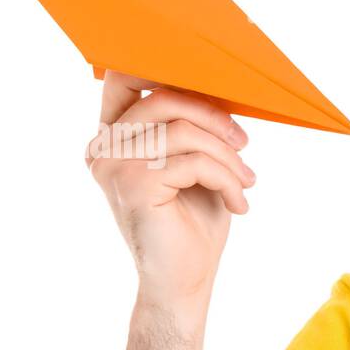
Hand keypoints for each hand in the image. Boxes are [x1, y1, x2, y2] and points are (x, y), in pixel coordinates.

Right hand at [85, 71, 255, 306]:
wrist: (183, 281)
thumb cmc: (191, 223)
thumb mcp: (194, 162)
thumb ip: (191, 124)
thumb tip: (218, 81)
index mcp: (113, 137)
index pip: (124, 77)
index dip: (164, 68)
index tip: (211, 85)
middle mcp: (103, 147)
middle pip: (165, 98)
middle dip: (215, 118)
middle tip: (244, 145)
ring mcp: (114, 166)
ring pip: (186, 131)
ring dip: (228, 157)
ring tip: (245, 182)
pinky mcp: (134, 186)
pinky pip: (195, 163)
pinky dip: (228, 181)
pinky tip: (238, 204)